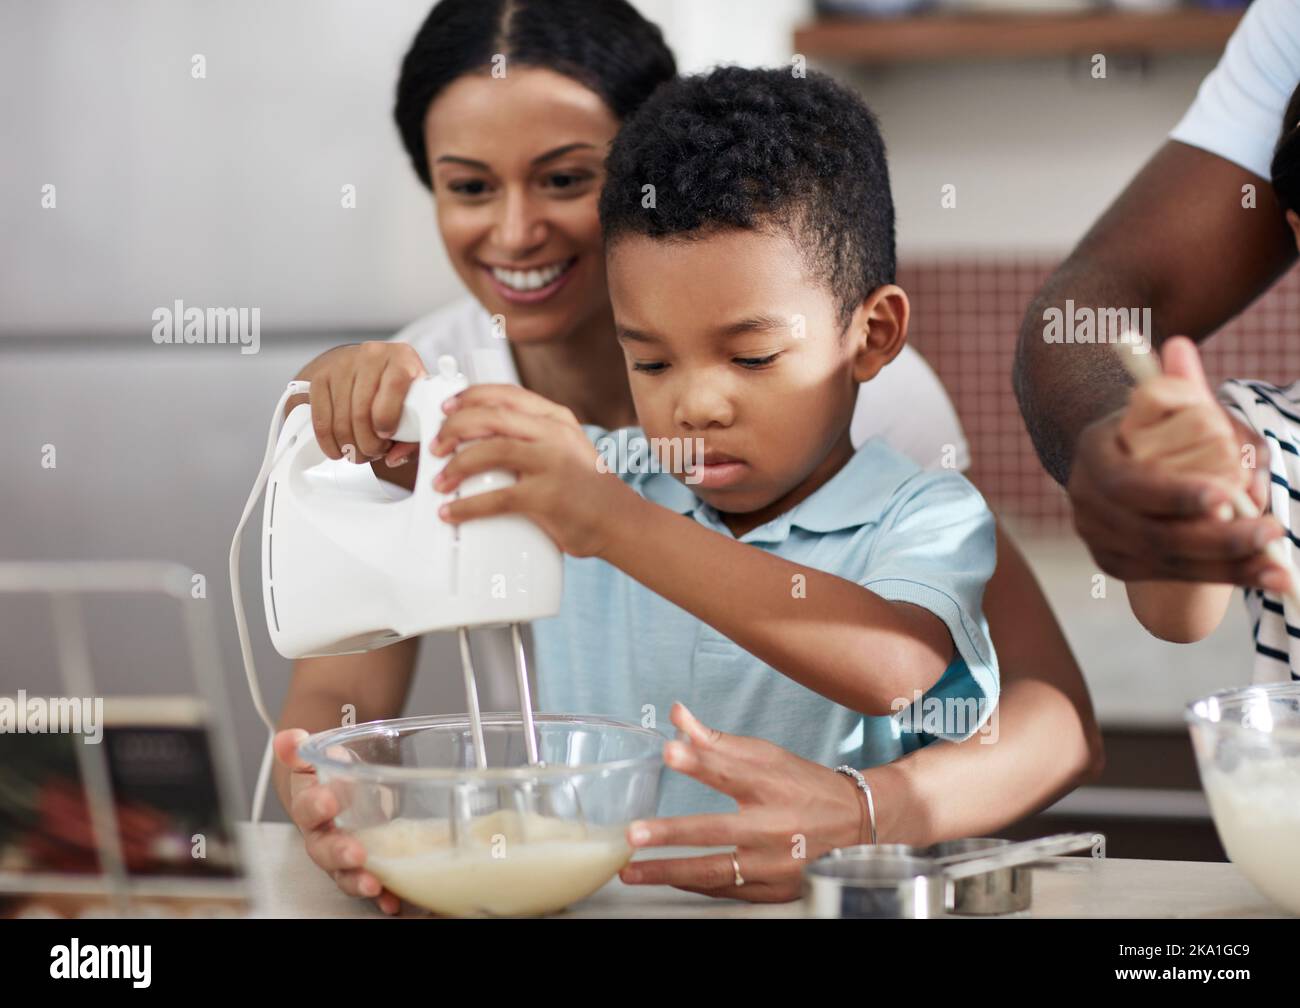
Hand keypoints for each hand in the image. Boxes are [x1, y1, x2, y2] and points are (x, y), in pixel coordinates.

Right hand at [273, 729, 399, 914]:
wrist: (335, 789)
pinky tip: (394, 899)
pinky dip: (383, 895)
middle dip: (338, 854)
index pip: (307, 808)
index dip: (316, 805)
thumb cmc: (325, 775)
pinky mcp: (367, 865)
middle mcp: (324, 837)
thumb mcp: (314, 756)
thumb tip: (288, 738)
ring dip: (359, 881)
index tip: (329, 799)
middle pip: (324, 851)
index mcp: (310, 808)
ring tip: (373, 885)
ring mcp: (344, 855)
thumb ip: (299, 749)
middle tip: (355, 853)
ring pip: (346, 874)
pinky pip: (372, 883)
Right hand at [297, 341, 426, 468]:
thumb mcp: (415, 404)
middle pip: (362, 411)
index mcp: (401, 358)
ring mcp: (342, 364)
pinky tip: (338, 449)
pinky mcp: (320, 377)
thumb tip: (394, 459)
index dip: (388, 419)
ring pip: (341, 418)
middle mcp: (371, 355)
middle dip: (368, 444)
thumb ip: (414, 435)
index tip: (387, 436)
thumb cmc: (396, 387)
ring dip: (349, 446)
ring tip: (360, 452)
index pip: (394, 387)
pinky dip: (328, 441)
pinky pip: (321, 418)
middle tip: (373, 452)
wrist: (366, 364)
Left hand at [431, 384, 634, 556]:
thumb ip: (532, 438)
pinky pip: (496, 498)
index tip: (446, 409)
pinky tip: (452, 512)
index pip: (506, 393)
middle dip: (453, 428)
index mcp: (556, 418)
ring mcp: (553, 464)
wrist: (620, 522)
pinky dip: (467, 505)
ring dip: (455, 464)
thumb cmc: (586, 489)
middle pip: (491, 416)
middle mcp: (555, 434)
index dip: (469, 397)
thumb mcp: (565, 448)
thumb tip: (478, 440)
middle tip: (436, 447)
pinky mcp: (547, 497)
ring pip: (490, 451)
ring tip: (440, 481)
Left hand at [617, 704, 865, 902]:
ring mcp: (775, 862)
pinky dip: (694, 884)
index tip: (670, 751)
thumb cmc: (803, 784)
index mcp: (771, 784)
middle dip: (672, 833)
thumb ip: (715, 741)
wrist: (856, 824)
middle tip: (634, 834)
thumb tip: (676, 715)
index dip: (699, 760)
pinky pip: (727, 889)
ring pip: (715, 871)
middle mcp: (773, 825)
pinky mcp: (776, 888)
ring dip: (669, 872)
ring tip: (630, 870)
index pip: (730, 770)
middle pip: (717, 830)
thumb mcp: (765, 755)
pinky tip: (667, 879)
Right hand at [1068, 338, 1284, 586]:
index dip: (1176, 493)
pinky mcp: (1116, 562)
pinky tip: (1264, 577)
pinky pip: (1169, 577)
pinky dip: (1221, 578)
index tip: (1227, 496)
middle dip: (1217, 540)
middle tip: (1273, 532)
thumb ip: (1183, 385)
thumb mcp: (1174, 405)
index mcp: (1094, 455)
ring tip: (1280, 568)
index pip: (1131, 484)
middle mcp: (1086, 501)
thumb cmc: (1163, 429)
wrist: (1124, 459)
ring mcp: (1097, 537)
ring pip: (1166, 561)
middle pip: (1151, 533)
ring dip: (1229, 566)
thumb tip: (1179, 347)